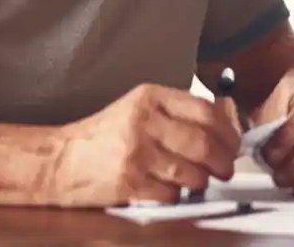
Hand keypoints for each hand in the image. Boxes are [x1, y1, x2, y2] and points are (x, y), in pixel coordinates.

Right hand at [46, 84, 239, 206]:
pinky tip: (172, 190)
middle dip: (223, 160)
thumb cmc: (103, 136)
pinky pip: (171, 192)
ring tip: (200, 181)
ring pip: (191, 171)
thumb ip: (175, 112)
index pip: (204, 110)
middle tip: (226, 168)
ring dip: (202, 180)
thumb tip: (222, 123)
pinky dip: (178, 195)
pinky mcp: (130, 182)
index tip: (233, 143)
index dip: (226, 130)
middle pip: (202, 142)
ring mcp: (137, 152)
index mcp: (150, 97)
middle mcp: (144, 121)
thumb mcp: (138, 109)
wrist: (60, 160)